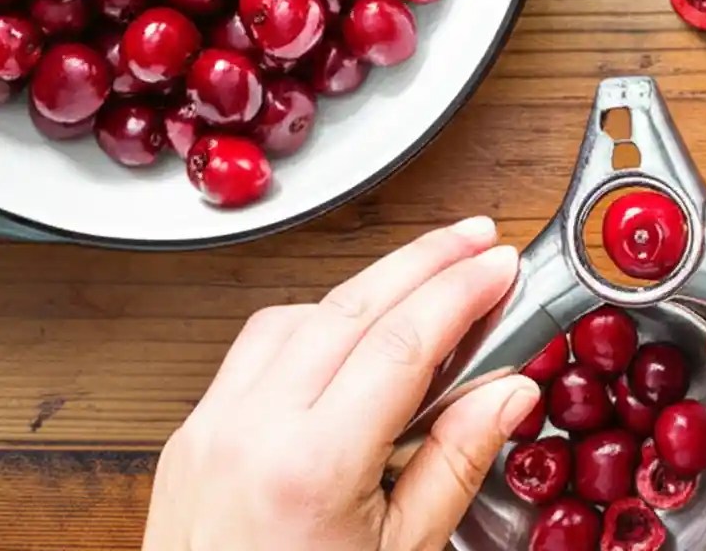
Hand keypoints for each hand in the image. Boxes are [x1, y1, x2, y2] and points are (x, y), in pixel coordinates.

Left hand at [143, 217, 540, 550]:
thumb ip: (457, 463)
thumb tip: (510, 392)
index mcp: (309, 468)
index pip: (401, 343)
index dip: (461, 291)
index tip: (500, 265)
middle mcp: (249, 431)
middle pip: (351, 306)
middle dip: (424, 259)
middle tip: (476, 236)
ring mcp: (211, 425)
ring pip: (299, 313)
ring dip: (369, 286)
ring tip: (428, 279)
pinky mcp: (195, 430)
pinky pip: (258, 346)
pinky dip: (316, 321)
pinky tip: (354, 330)